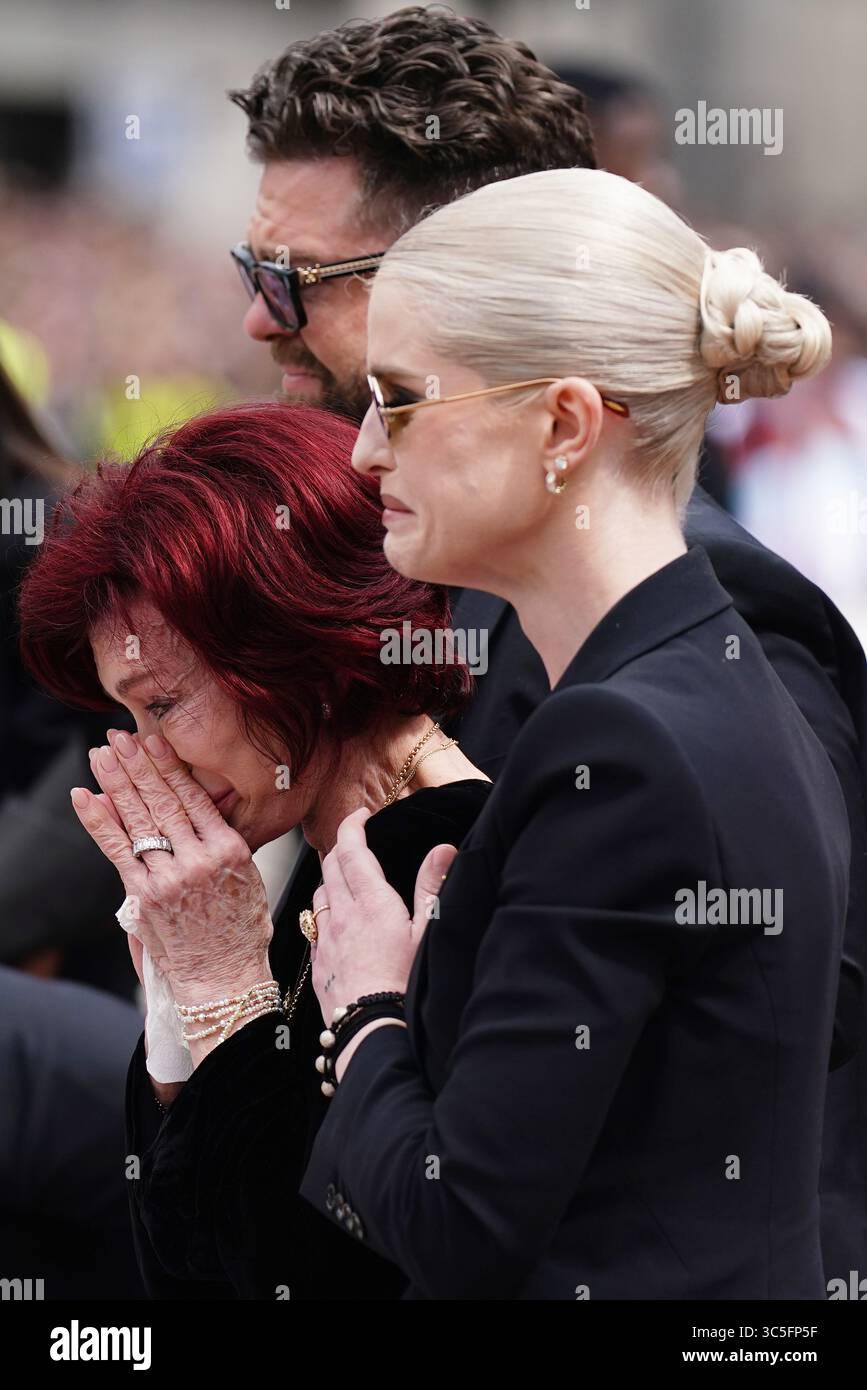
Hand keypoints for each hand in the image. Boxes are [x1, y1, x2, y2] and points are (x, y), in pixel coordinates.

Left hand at [73, 730, 273, 1003]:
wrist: (226, 977)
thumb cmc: (240, 929)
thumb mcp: (248, 876)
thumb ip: (222, 841)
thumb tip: (200, 808)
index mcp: (229, 850)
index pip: (193, 797)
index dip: (169, 767)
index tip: (153, 741)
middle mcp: (199, 859)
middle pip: (161, 801)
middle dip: (137, 765)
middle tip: (120, 738)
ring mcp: (169, 878)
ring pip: (139, 819)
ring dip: (116, 782)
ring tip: (102, 755)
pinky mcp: (144, 897)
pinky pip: (117, 850)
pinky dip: (99, 821)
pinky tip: (86, 797)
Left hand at [311, 806, 457, 1018]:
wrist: (372, 1033)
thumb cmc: (405, 987)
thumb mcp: (428, 934)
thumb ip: (433, 887)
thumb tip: (443, 850)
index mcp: (372, 903)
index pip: (351, 849)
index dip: (352, 825)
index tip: (360, 815)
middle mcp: (342, 916)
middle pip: (330, 866)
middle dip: (342, 848)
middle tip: (357, 843)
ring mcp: (324, 940)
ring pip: (318, 894)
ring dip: (330, 879)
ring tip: (347, 881)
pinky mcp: (317, 963)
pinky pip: (314, 925)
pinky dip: (324, 912)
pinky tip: (339, 924)